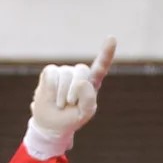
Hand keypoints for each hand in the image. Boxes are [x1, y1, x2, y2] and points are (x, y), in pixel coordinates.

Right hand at [26, 39, 114, 158]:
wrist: (50, 124)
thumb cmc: (71, 118)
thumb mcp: (84, 115)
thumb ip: (89, 101)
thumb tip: (82, 82)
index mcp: (92, 83)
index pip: (101, 66)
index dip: (106, 53)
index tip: (111, 39)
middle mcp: (79, 74)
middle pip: (82, 71)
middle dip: (75, 89)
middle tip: (71, 104)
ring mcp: (65, 71)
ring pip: (65, 75)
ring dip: (62, 94)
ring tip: (61, 104)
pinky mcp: (51, 71)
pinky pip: (52, 75)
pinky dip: (51, 90)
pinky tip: (52, 97)